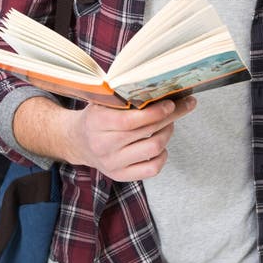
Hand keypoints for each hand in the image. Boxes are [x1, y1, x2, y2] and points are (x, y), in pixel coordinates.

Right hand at [62, 96, 196, 180]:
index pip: (130, 121)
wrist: (78, 142)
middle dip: (171, 117)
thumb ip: (122, 95)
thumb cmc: (95, 116)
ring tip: (169, 123)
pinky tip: (161, 143)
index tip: (170, 103)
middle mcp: (104, 146)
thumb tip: (156, 85)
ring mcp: (113, 163)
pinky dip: (163, 154)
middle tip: (184, 105)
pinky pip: (152, 169)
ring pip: (153, 149)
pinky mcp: (121, 176)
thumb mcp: (101, 101)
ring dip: (168, 133)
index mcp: (97, 123)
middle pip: (147, 132)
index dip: (154, 112)